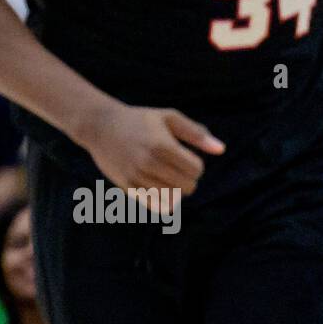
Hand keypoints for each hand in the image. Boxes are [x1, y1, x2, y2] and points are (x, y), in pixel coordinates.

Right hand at [77, 104, 224, 206]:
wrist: (100, 126)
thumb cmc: (140, 120)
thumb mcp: (168, 118)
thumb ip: (196, 134)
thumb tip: (221, 150)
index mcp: (162, 146)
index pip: (196, 170)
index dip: (195, 164)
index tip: (185, 156)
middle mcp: (149, 163)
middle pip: (187, 187)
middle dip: (187, 178)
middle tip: (176, 167)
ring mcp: (137, 177)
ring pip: (173, 198)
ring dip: (175, 190)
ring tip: (167, 176)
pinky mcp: (127, 188)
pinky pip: (156, 205)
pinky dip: (162, 199)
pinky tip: (158, 186)